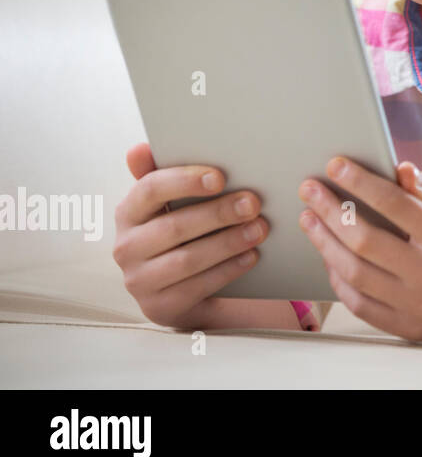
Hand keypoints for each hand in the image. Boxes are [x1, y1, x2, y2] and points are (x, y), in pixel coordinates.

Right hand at [113, 142, 267, 328]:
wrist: (178, 289)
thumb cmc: (179, 232)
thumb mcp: (169, 204)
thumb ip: (160, 175)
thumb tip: (139, 149)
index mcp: (128, 212)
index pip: (150, 190)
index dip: (184, 181)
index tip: (220, 177)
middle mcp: (126, 247)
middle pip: (174, 227)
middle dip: (218, 213)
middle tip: (254, 202)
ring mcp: (139, 281)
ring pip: (187, 259)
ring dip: (228, 242)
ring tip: (260, 228)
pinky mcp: (159, 307)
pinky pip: (197, 287)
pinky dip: (228, 269)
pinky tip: (252, 256)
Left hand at [297, 157, 421, 342]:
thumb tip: (399, 169)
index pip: (393, 203)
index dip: (360, 182)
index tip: (335, 165)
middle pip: (364, 240)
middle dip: (330, 211)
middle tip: (309, 189)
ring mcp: (416, 304)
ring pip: (354, 273)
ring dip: (325, 243)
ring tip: (310, 220)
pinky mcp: (407, 327)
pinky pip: (359, 304)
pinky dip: (338, 279)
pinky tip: (330, 256)